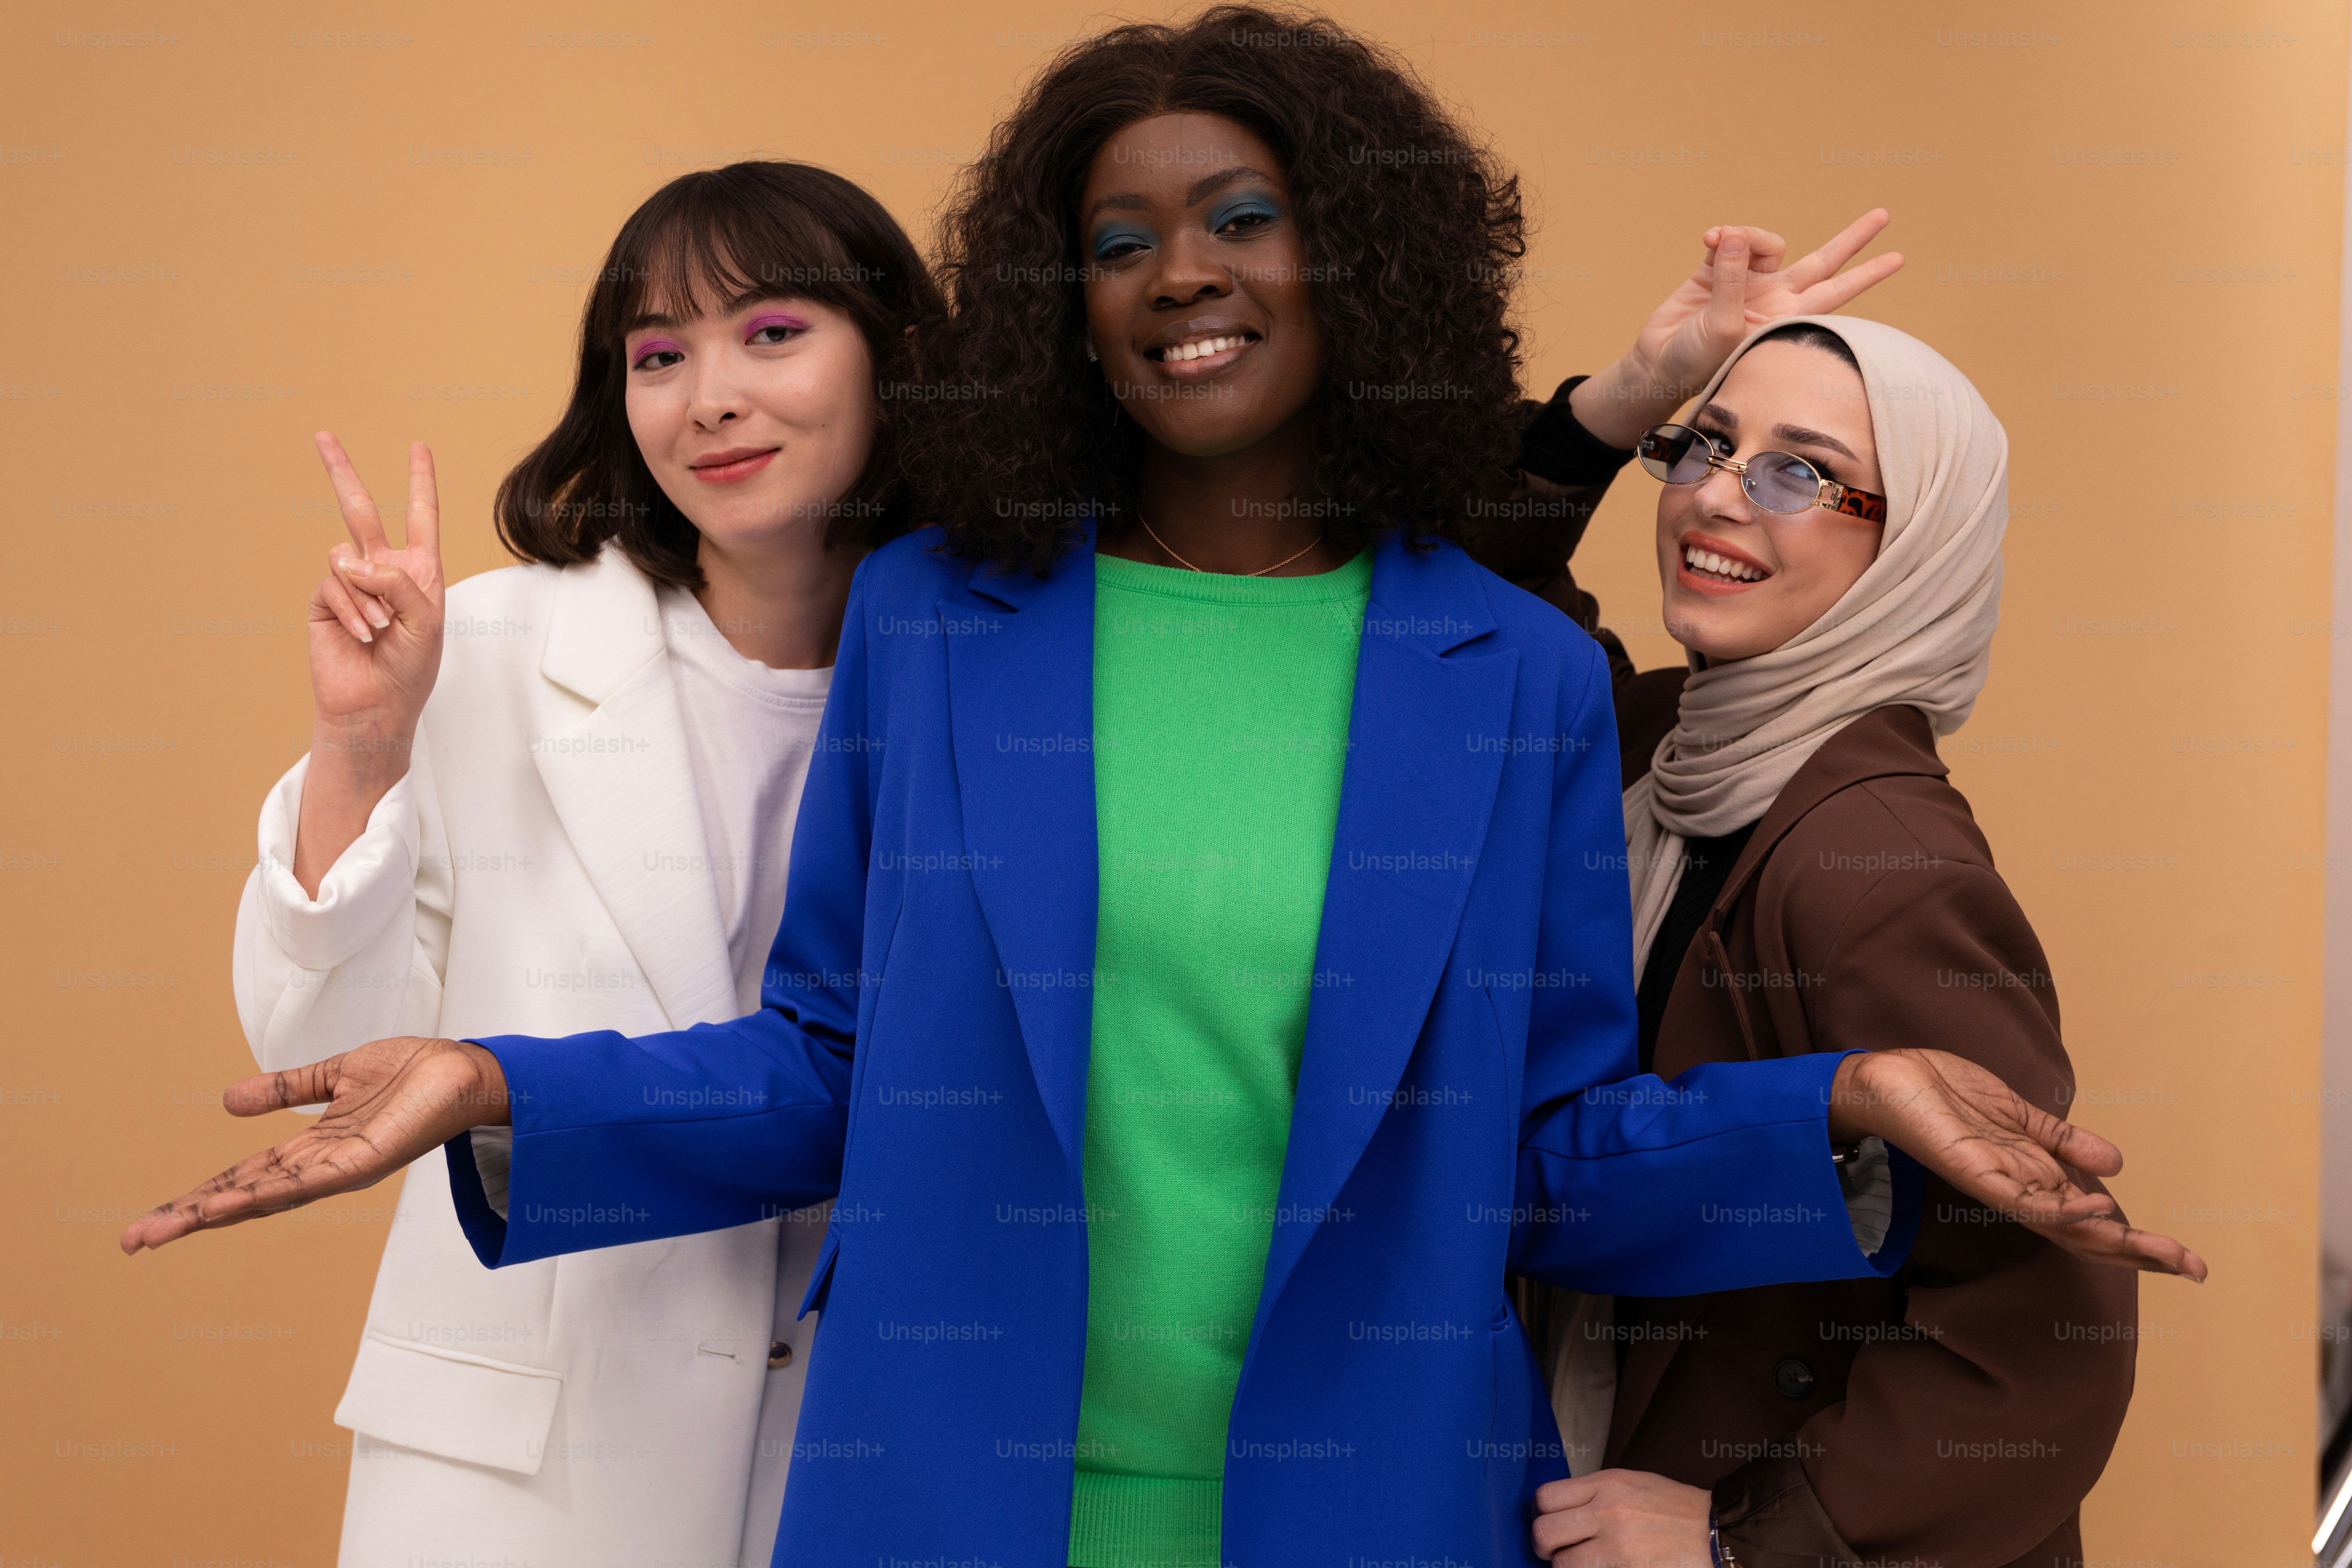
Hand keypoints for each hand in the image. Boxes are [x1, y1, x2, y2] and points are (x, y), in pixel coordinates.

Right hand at [117, 1037, 508, 1255]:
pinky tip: (228, 1205)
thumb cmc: (411, 1072)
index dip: (198, 1197)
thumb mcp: (335, 1075)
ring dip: (213, 1213)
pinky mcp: (363, 1164)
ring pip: (265, 1198)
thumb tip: (230, 1101)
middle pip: (242, 1197)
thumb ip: (287, 1089)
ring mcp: (339, 1171)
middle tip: (133, 1240)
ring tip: (165, 1228)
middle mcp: (320, 1167)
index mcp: (311, 1148)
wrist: (462, 1068)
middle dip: (189, 1218)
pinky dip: (265, 1195)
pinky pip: (305, 1184)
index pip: (242, 1179)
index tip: (153, 1219)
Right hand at [307, 432, 444, 735]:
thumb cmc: (411, 667)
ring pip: (346, 553)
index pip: (420, 516)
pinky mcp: (324, 601)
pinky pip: (334, 584)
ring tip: (381, 627)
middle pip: (360, 510)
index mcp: (419, 571)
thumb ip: (399, 581)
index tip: (418, 447)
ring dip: (367, 593)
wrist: (378, 705)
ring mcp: (350, 584)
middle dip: (342, 473)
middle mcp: (382, 570)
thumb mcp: (426, 620)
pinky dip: (352, 608)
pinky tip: (364, 634)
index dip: (419, 481)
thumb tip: (354, 559)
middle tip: (322, 435)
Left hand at [1532, 1469, 1712, 1567]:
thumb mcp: (1631, 1483)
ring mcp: (1617, 1547)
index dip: (1541, 1513)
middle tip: (1554, 1551)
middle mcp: (1607, 1513)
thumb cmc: (1672, 1507)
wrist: (1714, 1531)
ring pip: (1562, 1564)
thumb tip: (1560, 1510)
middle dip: (1543, 1546)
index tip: (1550, 1521)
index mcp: (1607, 1485)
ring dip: (1565, 1566)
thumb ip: (1594, 1493)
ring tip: (1579, 1562)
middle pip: (1545, 1533)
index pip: (1547, 1498)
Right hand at [1571, 210, 1904, 447]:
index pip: (1836, 291)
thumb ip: (1734, 278)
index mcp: (1786, 316)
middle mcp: (1773, 297)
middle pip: (1822, 261)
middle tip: (1884, 215)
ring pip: (1767, 241)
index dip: (1866, 274)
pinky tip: (1709, 239)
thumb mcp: (1722, 327)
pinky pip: (1729, 239)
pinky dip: (1721, 235)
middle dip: (1852, 239)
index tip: (1899, 259)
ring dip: (1749, 233)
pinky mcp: (1716, 270)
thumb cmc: (1697, 362)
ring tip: (1718, 242)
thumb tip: (1738, 234)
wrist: (1658, 366)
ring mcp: (1746, 282)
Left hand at [1827, 1049, 2208, 1280]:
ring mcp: (1999, 1185)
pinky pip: (2022, 1199)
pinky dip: (2058, 1208)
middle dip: (2141, 1253)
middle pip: (2089, 1233)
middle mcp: (2022, 1190)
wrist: (1893, 1079)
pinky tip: (2092, 1207)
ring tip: (2157, 1248)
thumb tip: (2116, 1165)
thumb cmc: (1947, 1096)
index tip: (2189, 1261)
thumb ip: (2062, 1141)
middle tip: (2194, 1268)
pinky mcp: (1975, 1173)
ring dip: (2110, 1237)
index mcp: (2034, 1177)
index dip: (2139, 1240)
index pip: (2095, 1219)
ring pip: (2063, 1225)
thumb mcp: (2019, 1115)